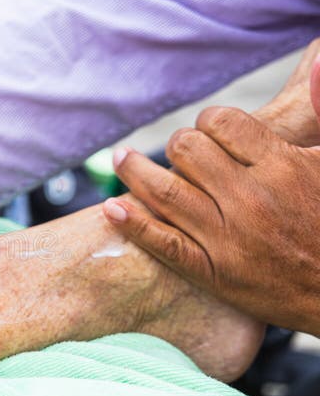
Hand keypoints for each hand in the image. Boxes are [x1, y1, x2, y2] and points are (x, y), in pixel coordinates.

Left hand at [102, 41, 319, 335]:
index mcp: (282, 167)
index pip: (221, 123)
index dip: (209, 122)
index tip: (210, 132)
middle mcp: (249, 200)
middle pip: (187, 151)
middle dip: (178, 145)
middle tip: (179, 153)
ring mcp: (226, 238)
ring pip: (165, 192)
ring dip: (135, 171)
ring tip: (121, 159)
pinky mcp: (212, 273)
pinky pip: (163, 243)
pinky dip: (133, 224)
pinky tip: (112, 208)